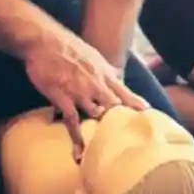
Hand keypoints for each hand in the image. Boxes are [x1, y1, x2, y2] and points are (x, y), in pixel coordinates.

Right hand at [23, 26, 149, 159]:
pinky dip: (77, 137)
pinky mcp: (64, 97)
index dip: (136, 104)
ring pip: (96, 115)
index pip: (125, 92)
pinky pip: (73, 121)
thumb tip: (114, 74)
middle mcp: (97, 84)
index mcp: (106, 74)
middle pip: (115, 107)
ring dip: (99, 130)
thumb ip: (104, 69)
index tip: (147, 115)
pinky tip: (80, 150)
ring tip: (104, 148)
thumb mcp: (94, 56)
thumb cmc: (69, 47)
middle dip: (121, 121)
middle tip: (128, 139)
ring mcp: (81, 92)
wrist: (47, 42)